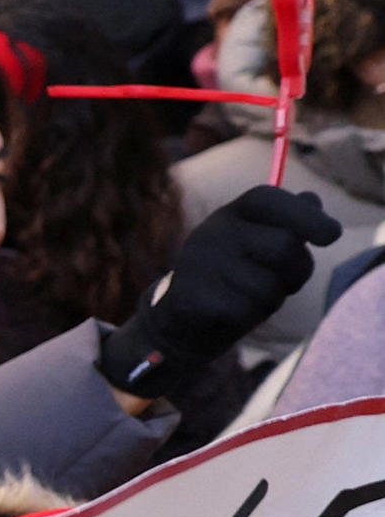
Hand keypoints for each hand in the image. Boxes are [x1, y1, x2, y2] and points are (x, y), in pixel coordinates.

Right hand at [100, 186, 341, 399]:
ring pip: (270, 285)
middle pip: (284, 246)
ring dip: (273, 297)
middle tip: (285, 280)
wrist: (184, 318)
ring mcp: (200, 264)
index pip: (269, 199)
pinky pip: (250, 310)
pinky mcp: (196, 297)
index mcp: (230, 214)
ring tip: (250, 296)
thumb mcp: (258, 242)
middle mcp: (212, 232)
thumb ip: (287, 222)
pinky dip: (251, 316)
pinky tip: (233, 312)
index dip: (306, 215)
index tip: (332, 236)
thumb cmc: (234, 276)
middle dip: (298, 269)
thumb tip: (313, 198)